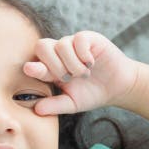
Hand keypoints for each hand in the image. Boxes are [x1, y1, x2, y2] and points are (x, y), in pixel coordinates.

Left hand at [23, 30, 139, 114]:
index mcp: (51, 69)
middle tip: (68, 78)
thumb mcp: (72, 103)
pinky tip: (91, 63)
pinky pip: (78, 39)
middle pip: (42, 46)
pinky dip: (83, 54)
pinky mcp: (89, 38)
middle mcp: (60, 54)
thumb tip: (36, 110)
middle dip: (53, 65)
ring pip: (61, 45)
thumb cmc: (92, 94)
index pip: (36, 63)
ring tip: (84, 74)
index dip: (33, 66)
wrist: (117, 88)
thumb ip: (54, 105)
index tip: (30, 70)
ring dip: (72, 64)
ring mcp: (73, 44)